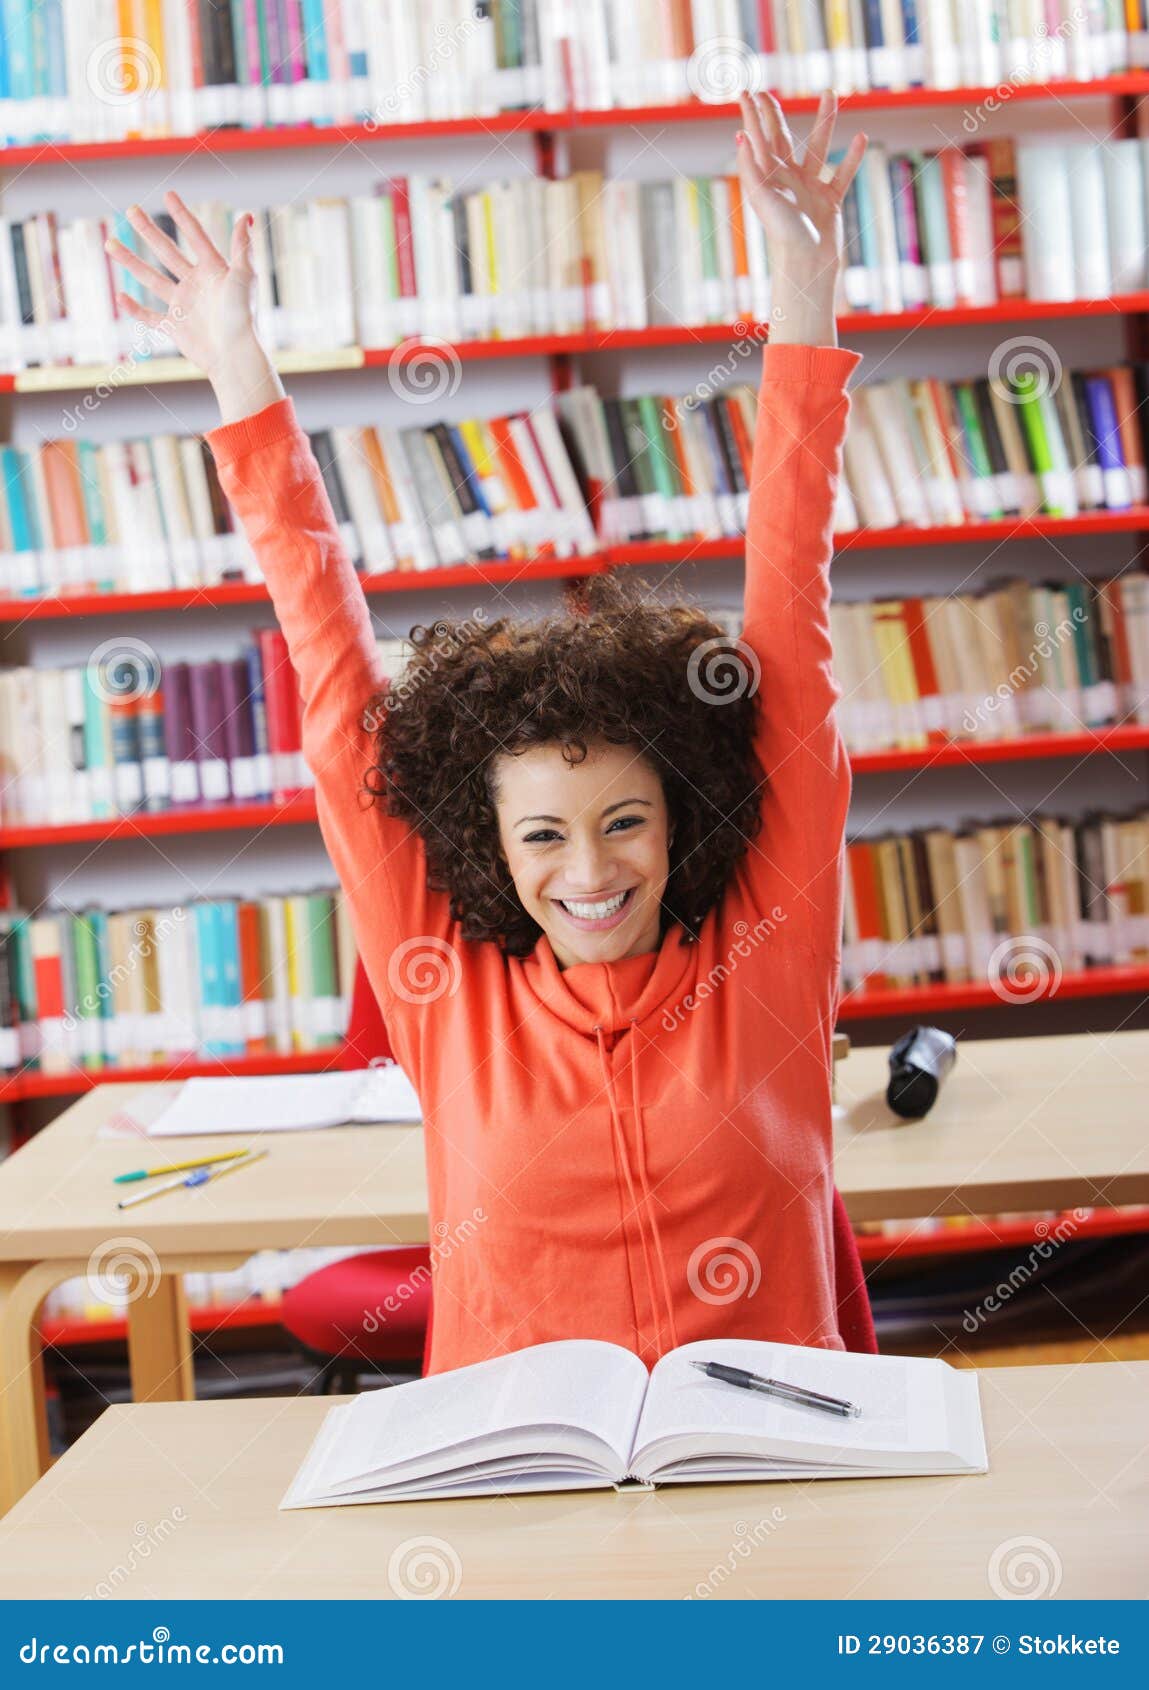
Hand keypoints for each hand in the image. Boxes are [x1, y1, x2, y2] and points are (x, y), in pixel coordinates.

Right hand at [104, 191, 262, 374]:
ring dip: (131, 262)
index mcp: (214, 271)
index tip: (168, 194)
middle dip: (148, 231)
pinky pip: (149, 316)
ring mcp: (184, 307)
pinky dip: (134, 309)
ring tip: (110, 244)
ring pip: (152, 279)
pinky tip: (119, 296)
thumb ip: (242, 247)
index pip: (195, 236)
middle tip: (131, 210)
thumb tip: (244, 216)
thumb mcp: (243, 277)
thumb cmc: (243, 317)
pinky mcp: (175, 328)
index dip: (182, 215)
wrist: (235, 356)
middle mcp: (197, 285)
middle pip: (167, 252)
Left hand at [736, 88, 865, 297]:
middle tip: (767, 92)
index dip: (752, 115)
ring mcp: (810, 189)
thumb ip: (752, 167)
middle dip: (774, 115)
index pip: (759, 138)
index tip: (746, 92)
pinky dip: (853, 157)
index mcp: (770, 177)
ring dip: (824, 121)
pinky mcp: (830, 201)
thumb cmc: (783, 234)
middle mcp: (788, 179)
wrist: (808, 265)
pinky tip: (863, 138)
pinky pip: (843, 173)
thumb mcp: (763, 197)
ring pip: (818, 147)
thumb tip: (742, 135)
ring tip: (830, 94)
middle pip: (781, 138)